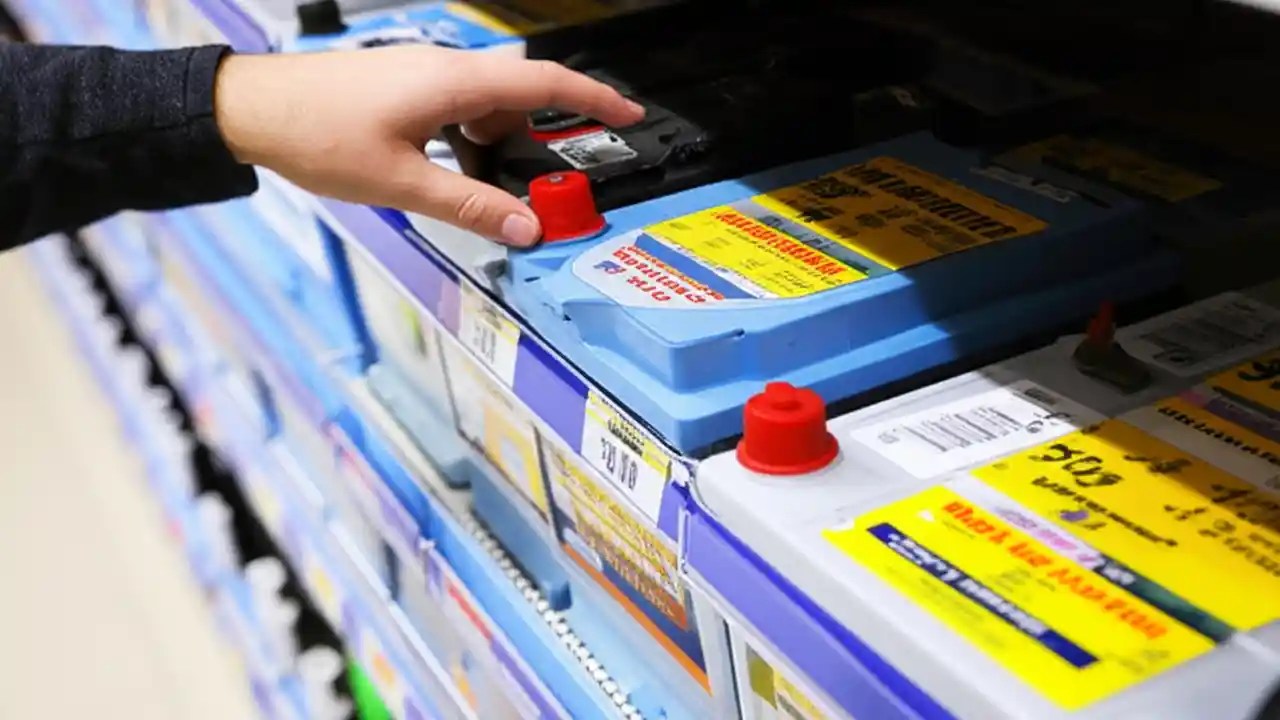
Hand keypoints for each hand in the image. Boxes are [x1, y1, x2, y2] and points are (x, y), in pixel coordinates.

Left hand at [213, 45, 642, 245]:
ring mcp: (424, 75)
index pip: (545, 83)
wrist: (251, 108)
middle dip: (534, 142)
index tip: (630, 115)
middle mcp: (446, 69)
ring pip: (487, 107)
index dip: (595, 99)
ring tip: (475, 185)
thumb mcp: (401, 183)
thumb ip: (470, 206)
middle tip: (537, 186)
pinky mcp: (406, 87)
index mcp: (454, 82)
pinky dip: (468, 141)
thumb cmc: (315, 133)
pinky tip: (447, 171)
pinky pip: (458, 110)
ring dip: (494, 147)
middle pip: (518, 99)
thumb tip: (525, 227)